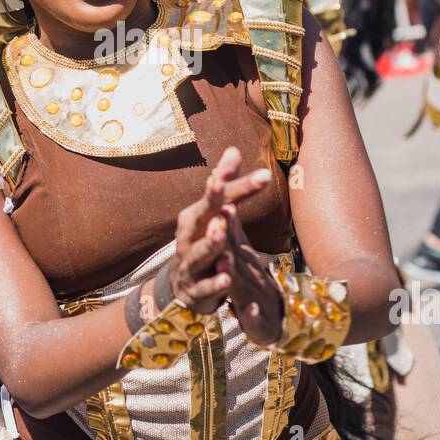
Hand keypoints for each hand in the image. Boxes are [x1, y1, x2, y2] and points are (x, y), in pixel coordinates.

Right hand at [170, 147, 271, 313]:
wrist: (181, 289)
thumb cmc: (202, 244)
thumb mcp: (212, 215)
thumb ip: (226, 185)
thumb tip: (234, 149)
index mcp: (197, 216)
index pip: (217, 194)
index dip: (232, 181)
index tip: (257, 171)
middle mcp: (189, 236)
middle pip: (203, 215)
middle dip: (211, 200)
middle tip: (219, 184)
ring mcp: (189, 263)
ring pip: (199, 252)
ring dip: (209, 242)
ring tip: (221, 229)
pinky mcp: (194, 290)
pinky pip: (204, 286)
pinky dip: (215, 283)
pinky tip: (227, 279)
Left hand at [220, 205, 283, 344]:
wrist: (278, 321)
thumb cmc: (255, 285)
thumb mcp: (244, 257)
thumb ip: (234, 234)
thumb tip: (226, 205)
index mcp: (242, 259)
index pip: (228, 234)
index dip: (219, 214)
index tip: (212, 188)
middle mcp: (251, 274)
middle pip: (234, 256)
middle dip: (223, 239)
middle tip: (215, 220)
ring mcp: (256, 298)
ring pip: (242, 286)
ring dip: (232, 274)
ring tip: (223, 263)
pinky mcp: (260, 323)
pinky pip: (255, 318)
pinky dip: (251, 315)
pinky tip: (247, 311)